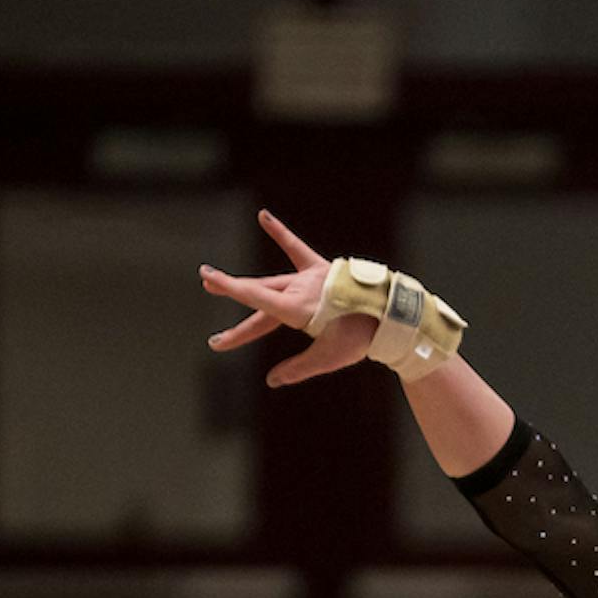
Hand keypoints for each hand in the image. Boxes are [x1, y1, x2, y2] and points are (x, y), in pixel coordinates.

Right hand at [200, 209, 376, 386]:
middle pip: (260, 303)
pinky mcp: (320, 269)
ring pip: (273, 283)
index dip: (230, 288)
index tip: (208, 279)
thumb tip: (271, 381)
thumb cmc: (360, 338)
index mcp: (298, 309)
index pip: (257, 299)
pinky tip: (263, 216)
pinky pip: (297, 249)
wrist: (389, 315)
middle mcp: (300, 289)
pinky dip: (280, 234)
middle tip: (216, 340)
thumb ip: (298, 368)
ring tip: (218, 282)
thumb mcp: (328, 358)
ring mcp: (309, 277)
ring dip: (249, 289)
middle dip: (239, 324)